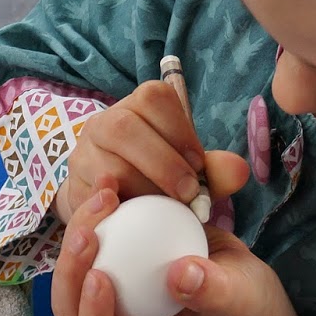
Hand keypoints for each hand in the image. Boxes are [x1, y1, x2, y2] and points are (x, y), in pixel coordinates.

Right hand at [51, 80, 248, 222]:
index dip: (180, 131)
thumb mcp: (187, 171)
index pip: (155, 98)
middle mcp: (103, 123)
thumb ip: (213, 171)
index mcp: (136, 106)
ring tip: (164, 209)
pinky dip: (121, 210)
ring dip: (144, 191)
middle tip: (187, 193)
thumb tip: (240, 170)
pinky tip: (137, 217)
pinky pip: (94, 200)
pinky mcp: (75, 189)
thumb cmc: (154, 180)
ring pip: (109, 167)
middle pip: (123, 127)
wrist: (109, 203)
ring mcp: (83, 155)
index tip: (198, 164)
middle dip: (162, 163)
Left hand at [52, 186, 294, 315]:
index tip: (102, 277)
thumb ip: (212, 290)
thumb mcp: (237, 295)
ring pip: (73, 270)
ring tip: (105, 195)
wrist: (240, 275)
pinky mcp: (114, 257)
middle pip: (70, 309)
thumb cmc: (241, 297)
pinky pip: (92, 237)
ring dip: (79, 231)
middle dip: (69, 272)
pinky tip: (111, 181)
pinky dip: (96, 210)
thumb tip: (178, 274)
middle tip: (90, 232)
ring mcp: (113, 287)